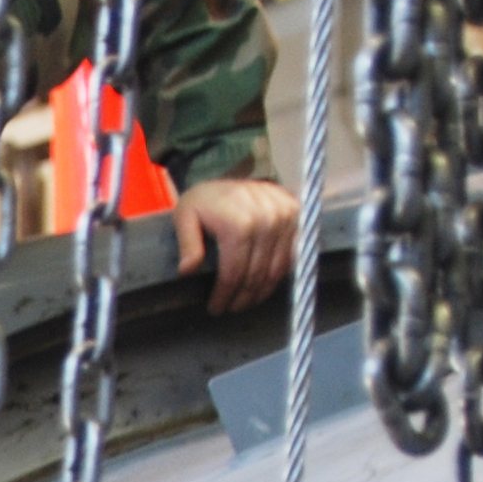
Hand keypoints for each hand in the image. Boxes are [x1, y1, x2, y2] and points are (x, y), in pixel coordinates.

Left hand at [172, 176, 301, 314]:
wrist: (230, 173)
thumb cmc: (204, 200)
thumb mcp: (185, 216)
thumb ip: (187, 244)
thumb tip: (187, 271)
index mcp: (239, 223)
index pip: (234, 273)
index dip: (225, 295)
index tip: (216, 308)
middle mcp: (267, 220)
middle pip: (256, 275)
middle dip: (242, 298)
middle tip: (231, 309)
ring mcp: (286, 217)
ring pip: (276, 269)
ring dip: (261, 292)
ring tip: (246, 302)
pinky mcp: (297, 215)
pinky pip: (290, 255)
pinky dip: (277, 275)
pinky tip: (263, 286)